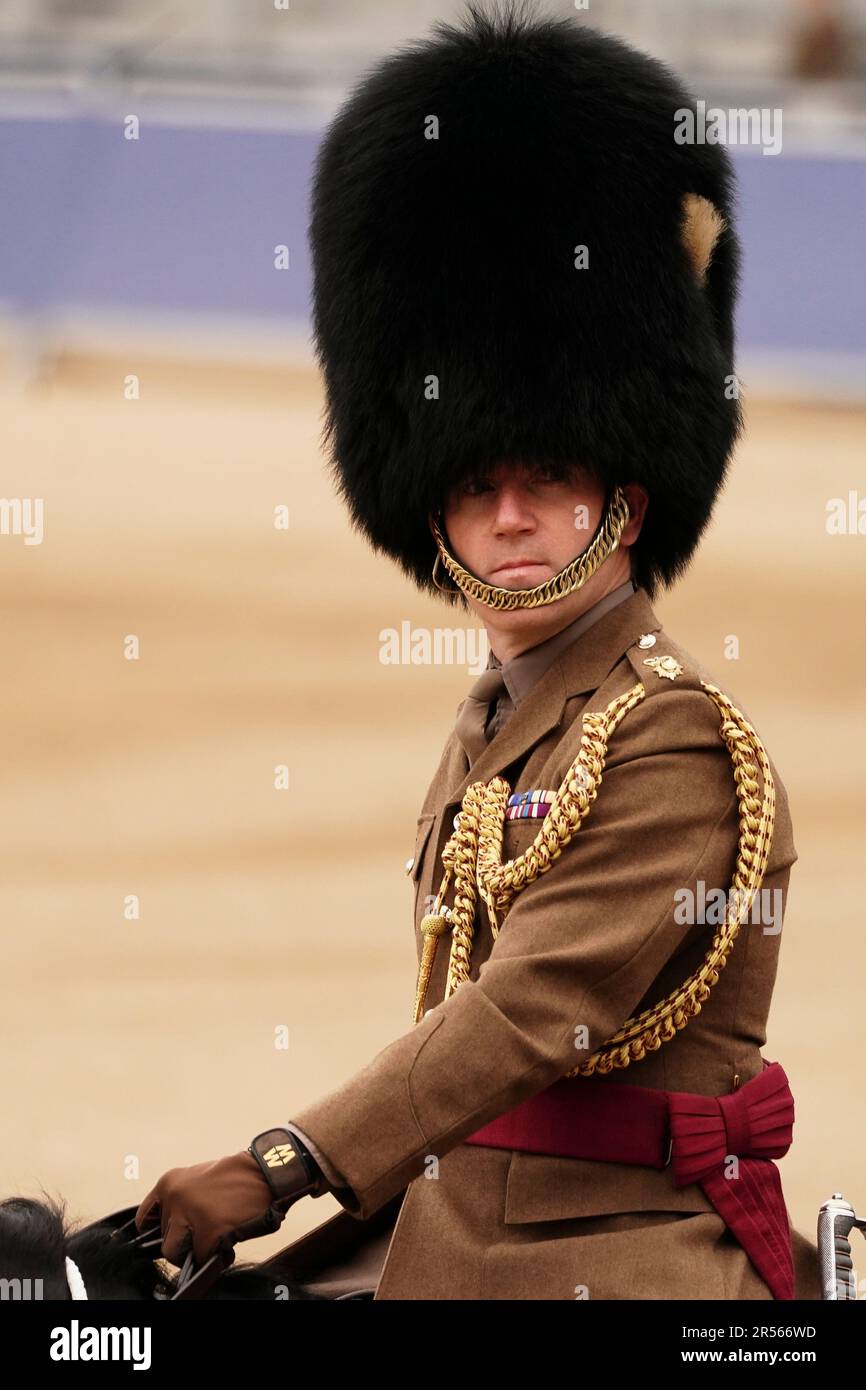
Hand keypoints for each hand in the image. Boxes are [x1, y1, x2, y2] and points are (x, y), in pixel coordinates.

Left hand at [134, 1150, 284, 1266]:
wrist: (264, 1173)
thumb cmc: (234, 1179)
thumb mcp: (196, 1181)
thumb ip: (179, 1202)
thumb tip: (169, 1233)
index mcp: (168, 1183)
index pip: (144, 1220)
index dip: (158, 1232)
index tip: (169, 1238)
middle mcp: (174, 1198)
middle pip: (164, 1240)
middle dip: (184, 1243)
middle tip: (203, 1236)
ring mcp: (191, 1215)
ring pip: (175, 1252)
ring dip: (194, 1252)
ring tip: (212, 1241)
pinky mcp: (209, 1230)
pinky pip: (202, 1257)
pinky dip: (215, 1255)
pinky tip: (227, 1242)